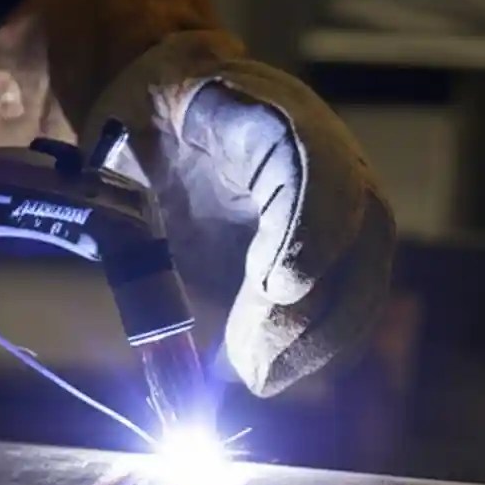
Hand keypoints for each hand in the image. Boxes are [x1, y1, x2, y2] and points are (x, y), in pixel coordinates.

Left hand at [81, 31, 395, 396]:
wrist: (172, 106)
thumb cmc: (145, 125)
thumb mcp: (121, 156)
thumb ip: (134, 224)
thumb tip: (152, 323)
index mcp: (270, 114)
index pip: (317, 166)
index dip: (309, 230)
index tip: (276, 288)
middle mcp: (328, 154)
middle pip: (359, 233)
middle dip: (311, 311)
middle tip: (254, 369)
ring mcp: (344, 200)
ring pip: (363, 276)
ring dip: (316, 342)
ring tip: (255, 378)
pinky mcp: (339, 246)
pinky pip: (349, 301)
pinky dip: (316, 347)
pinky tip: (268, 372)